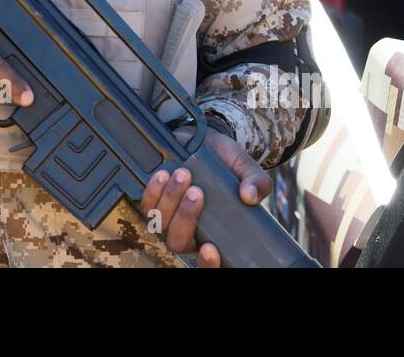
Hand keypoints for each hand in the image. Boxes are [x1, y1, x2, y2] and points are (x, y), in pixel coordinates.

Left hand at [138, 128, 271, 267]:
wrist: (206, 139)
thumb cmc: (226, 161)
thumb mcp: (246, 168)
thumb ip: (256, 181)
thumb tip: (251, 196)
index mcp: (213, 231)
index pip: (207, 262)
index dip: (207, 264)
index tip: (210, 249)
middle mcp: (189, 229)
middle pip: (178, 241)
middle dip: (186, 218)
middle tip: (197, 192)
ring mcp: (169, 216)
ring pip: (161, 223)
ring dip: (170, 200)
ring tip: (183, 175)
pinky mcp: (155, 200)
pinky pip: (147, 205)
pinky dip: (154, 191)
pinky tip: (164, 175)